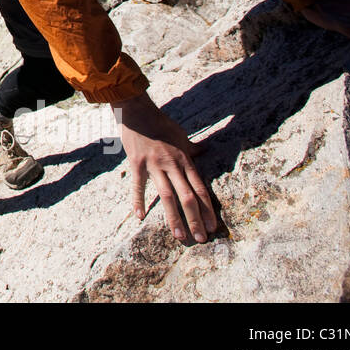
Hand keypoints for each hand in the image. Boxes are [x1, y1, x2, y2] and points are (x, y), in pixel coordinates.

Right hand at [112, 92, 216, 243]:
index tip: (213, 226)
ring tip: (180, 235)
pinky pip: (138, 186)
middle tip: (201, 239)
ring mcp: (154, 165)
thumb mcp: (181, 135)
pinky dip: (139, 201)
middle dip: (196, 219)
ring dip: (174, 218)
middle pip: (187, 197)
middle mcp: (172, 164)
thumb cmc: (160, 123)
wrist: (138, 110)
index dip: (208, 209)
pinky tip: (141, 216)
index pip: (200, 189)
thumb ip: (193, 148)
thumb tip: (206, 149)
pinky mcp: (137, 163)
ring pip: (167, 196)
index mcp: (185, 160)